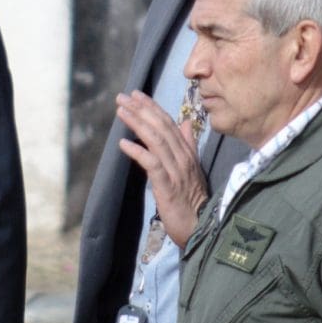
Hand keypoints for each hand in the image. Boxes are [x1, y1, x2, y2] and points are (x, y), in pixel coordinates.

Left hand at [115, 91, 206, 246]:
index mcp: (187, 154)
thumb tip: (186, 124)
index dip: (153, 108)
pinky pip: (152, 164)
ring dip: (137, 123)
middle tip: (123, 97)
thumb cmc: (192, 201)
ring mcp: (176, 171)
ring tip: (121, 112)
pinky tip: (124, 143)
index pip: (169, 124)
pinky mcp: (168, 186)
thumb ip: (189, 145)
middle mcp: (183, 158)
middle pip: (161, 127)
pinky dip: (138, 151)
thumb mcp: (192, 170)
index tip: (137, 95)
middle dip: (142, 110)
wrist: (200, 227)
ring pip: (156, 141)